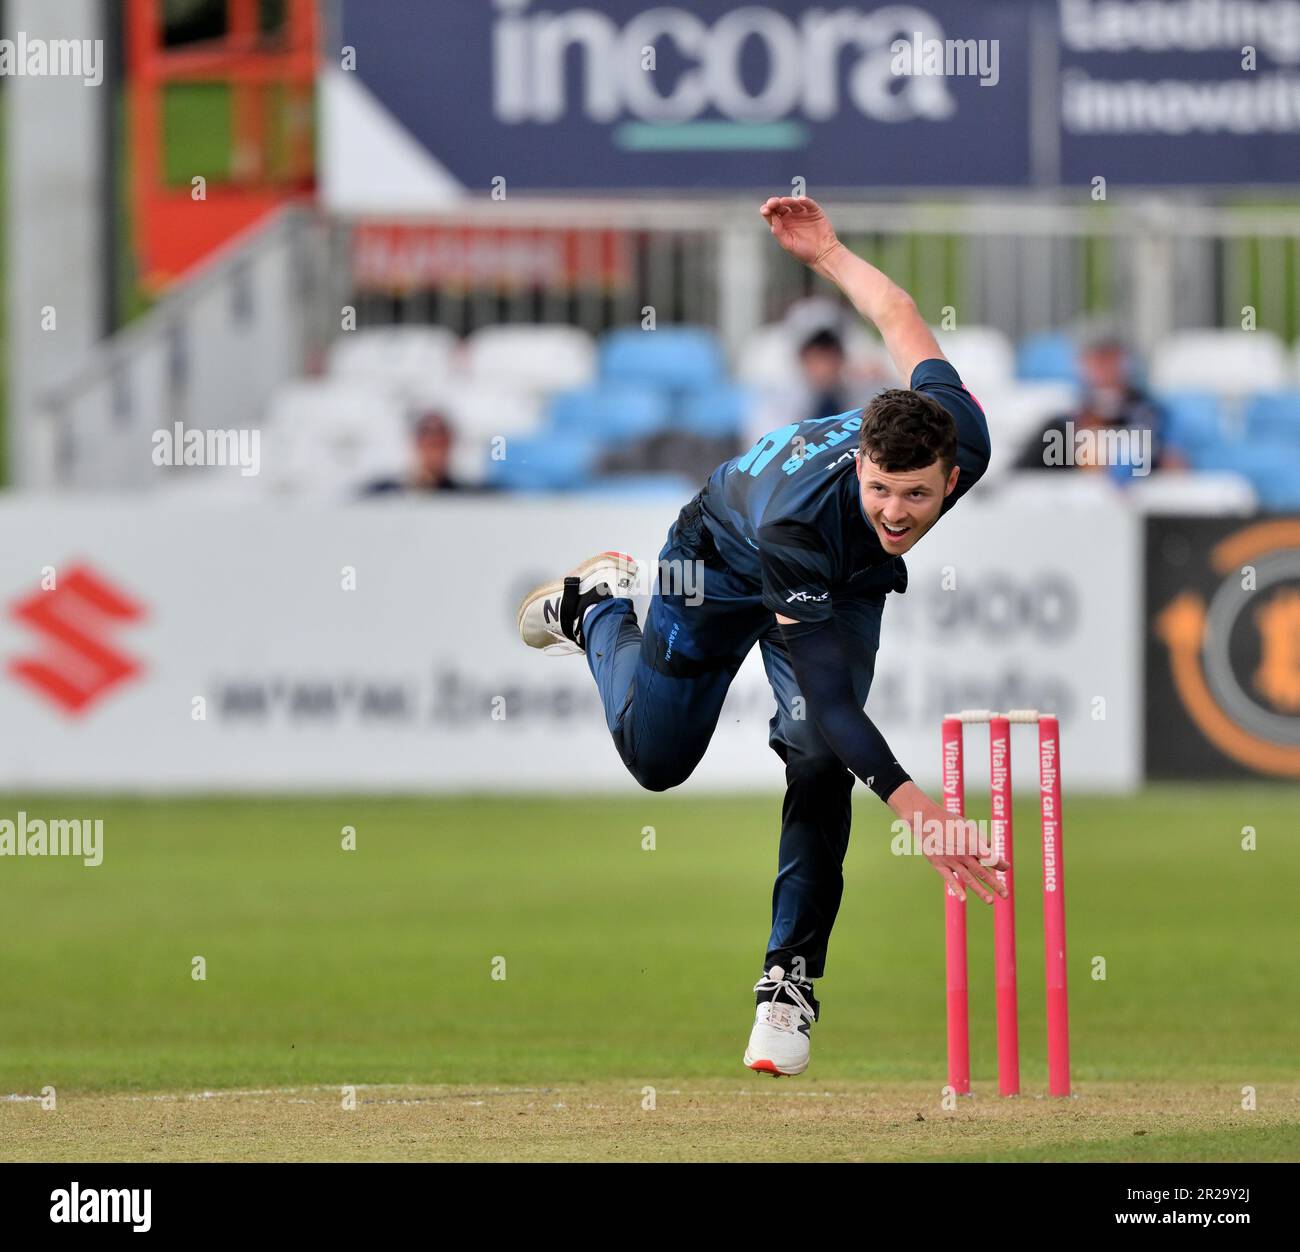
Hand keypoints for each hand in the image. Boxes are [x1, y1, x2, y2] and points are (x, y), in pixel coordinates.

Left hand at [759, 195, 842, 270]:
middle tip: (772, 203)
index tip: (765, 210)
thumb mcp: (787, 244)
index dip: (767, 210)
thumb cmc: (804, 252)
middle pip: (780, 206)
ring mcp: (802, 213)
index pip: (772, 214)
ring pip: (793, 203)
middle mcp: (791, 217)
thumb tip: (772, 217)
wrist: (822, 254)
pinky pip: (809, 204)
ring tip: (784, 201)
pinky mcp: (814, 211)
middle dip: (775, 203)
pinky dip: (805, 200)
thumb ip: (778, 231)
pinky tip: (800, 200)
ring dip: (788, 200)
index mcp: (782, 224)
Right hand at [887, 781, 1008, 904]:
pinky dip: (956, 888)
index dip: (1000, 864)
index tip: (1006, 867)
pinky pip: (949, 878)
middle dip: (996, 884)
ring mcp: (951, 860)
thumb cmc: (947, 820)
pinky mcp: (939, 864)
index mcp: (972, 843)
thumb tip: (989, 846)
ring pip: (968, 878)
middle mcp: (964, 854)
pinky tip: (963, 898)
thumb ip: (979, 837)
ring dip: (980, 891)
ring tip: (990, 901)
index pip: (991, 858)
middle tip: (1006, 895)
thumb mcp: (966, 825)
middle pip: (983, 872)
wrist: (925, 819)